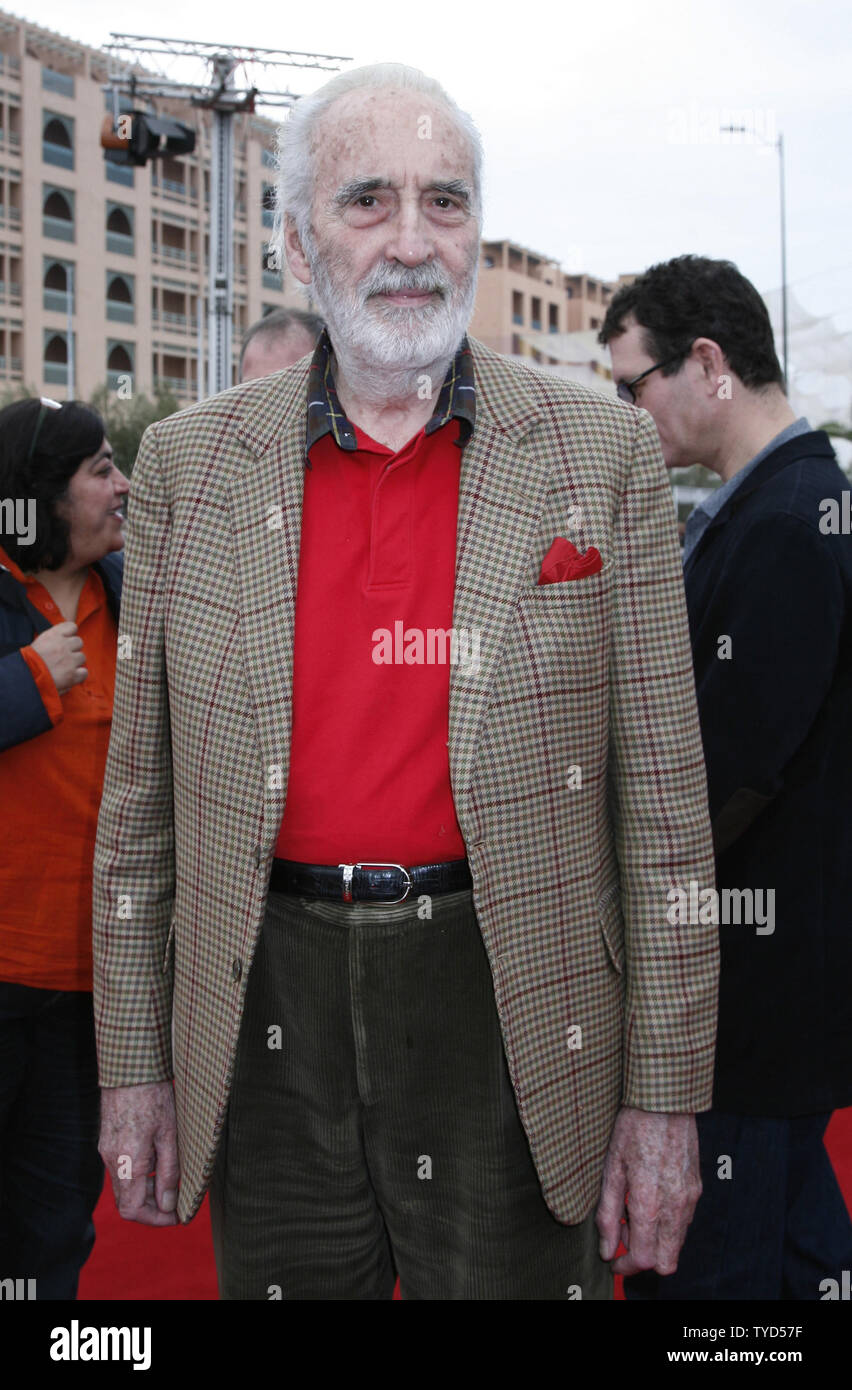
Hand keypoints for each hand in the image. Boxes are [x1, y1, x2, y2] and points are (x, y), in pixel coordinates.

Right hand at [30, 621, 86, 693]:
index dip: (70, 634)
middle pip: (79, 642)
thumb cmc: (28, 661)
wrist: (24, 677)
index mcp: (53, 635)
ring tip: (63, 668)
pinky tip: (70, 677)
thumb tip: (67, 635)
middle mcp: (63, 645)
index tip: (66, 640)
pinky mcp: (72, 674)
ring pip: (82, 657)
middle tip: (63, 657)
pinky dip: (78, 675)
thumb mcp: (39, 642)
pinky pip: (84, 672)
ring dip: (75, 662)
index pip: (72, 627)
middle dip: (73, 649)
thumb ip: (53, 638)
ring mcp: (69, 660)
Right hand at [99, 1081, 179, 1225]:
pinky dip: (138, 1175)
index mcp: (128, 1163)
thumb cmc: (154, 1097)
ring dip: (146, 1190)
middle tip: (177, 1197)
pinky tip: (156, 1159)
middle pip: (127, 1202)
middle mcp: (111, 1161)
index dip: (155, 1219)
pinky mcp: (107, 1141)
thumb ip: (169, 1172)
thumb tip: (169, 1205)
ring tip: (170, 1177)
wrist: (129, 1068)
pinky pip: (120, 1170)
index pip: (132, 1211)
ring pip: (124, 1186)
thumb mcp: (170, 1135)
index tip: (176, 1215)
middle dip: (152, 1207)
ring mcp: (106, 1151)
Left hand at [595, 1107, 700, 1275]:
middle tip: (623, 1237)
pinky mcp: (697, 1189)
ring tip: (633, 1213)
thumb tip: (606, 1248)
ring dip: (656, 1241)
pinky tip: (650, 1201)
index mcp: (649, 1203)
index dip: (625, 1266)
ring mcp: (690, 1198)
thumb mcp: (611, 1169)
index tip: (613, 1260)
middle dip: (644, 1260)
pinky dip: (667, 1224)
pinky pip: (684, 1222)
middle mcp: (675, 1206)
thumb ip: (608, 1214)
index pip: (643, 1258)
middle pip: (667, 1261)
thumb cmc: (633, 1129)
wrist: (665, 1101)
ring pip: (676, 1243)